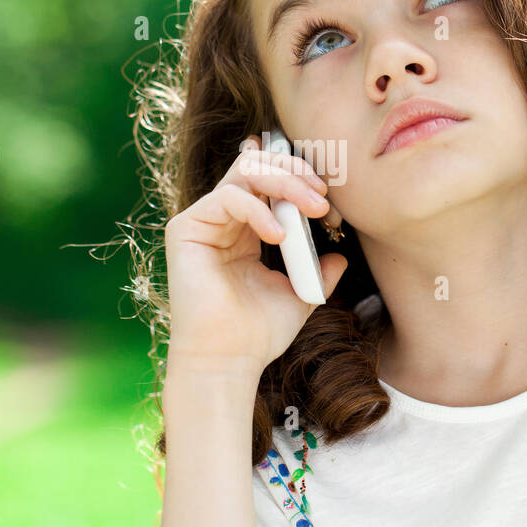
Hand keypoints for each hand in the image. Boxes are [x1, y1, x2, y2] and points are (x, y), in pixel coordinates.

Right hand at [164, 134, 349, 380]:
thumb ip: (318, 271)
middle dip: (296, 172)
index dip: (301, 179)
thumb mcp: (301, 295)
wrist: (228, 360)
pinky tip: (280, 235)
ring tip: (313, 208)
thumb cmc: (259, 333)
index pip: (270, 180)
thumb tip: (340, 255)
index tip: (330, 203)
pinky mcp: (185, 228)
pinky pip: (227, 198)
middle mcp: (223, 219)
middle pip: (258, 166)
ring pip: (245, 173)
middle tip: (323, 196)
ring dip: (286, 184)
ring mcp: (203, 221)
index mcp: (246, 230)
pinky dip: (258, 210)